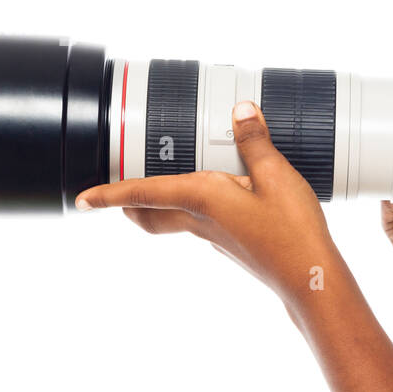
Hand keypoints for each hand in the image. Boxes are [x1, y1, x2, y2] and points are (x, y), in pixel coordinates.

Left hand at [75, 101, 337, 302]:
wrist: (311, 279)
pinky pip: (201, 224)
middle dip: (127, 203)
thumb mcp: (277, 176)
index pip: (142, 194)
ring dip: (160, 205)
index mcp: (201, 199)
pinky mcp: (232, 244)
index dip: (108, 194)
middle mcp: (200, 221)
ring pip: (173, 220)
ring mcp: (215, 237)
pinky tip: (220, 198)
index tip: (81, 199)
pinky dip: (194, 210)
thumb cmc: (292, 232)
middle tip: (115, 189)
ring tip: (163, 182)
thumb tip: (241, 112)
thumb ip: (256, 143)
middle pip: (149, 214)